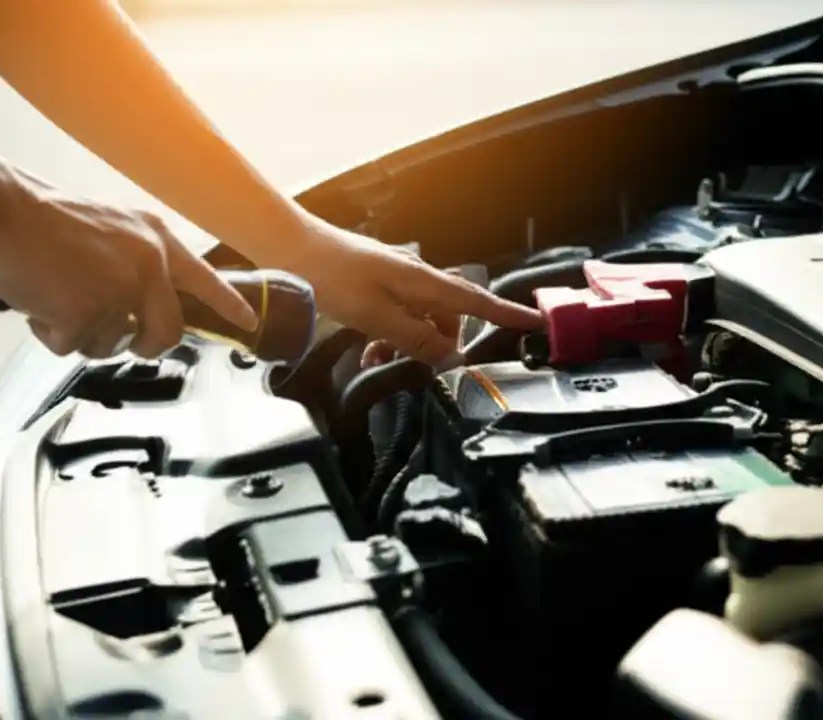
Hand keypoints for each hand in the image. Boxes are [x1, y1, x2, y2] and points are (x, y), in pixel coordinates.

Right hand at [0, 177, 256, 358]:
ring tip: (55, 294)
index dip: (228, 305)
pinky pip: (69, 347)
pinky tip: (36, 301)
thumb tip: (144, 307)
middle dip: (142, 345)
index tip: (249, 323)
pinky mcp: (87, 314)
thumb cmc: (41, 217)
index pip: (205, 279)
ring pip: (109, 344)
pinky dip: (48, 333)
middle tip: (122, 340)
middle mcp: (150, 266)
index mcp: (158, 240)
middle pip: (164, 333)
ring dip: (80, 333)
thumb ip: (136, 261)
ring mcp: (120, 292)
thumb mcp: (110, 228)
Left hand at [262, 212, 540, 367]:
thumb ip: (414, 337)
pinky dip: (392, 335)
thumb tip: (450, 356)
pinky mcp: (376, 283)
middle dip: (441, 344)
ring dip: (410, 343)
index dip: (506, 315)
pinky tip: (370, 350)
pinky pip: (399, 314)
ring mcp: (395, 278)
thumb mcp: (372, 316)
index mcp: (421, 281)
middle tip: (421, 369)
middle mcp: (415, 276)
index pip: (475, 301)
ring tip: (380, 361)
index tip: (534, 324)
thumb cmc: (328, 276)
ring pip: (421, 319)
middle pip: (449, 317)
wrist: (288, 246)